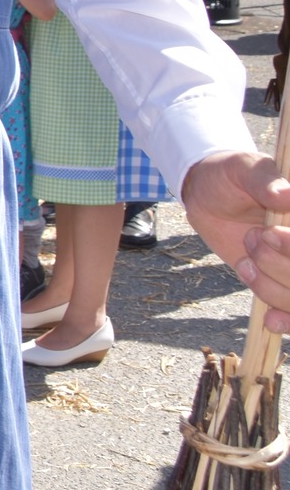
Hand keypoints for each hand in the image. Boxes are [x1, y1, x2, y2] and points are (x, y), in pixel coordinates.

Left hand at [184, 151, 289, 331]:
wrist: (208, 194)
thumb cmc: (229, 176)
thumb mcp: (243, 168)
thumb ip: (263, 179)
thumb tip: (285, 195)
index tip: (268, 233)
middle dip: (282, 265)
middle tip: (253, 237)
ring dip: (273, 288)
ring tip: (246, 261)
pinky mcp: (282, 284)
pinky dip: (286, 321)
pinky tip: (270, 320)